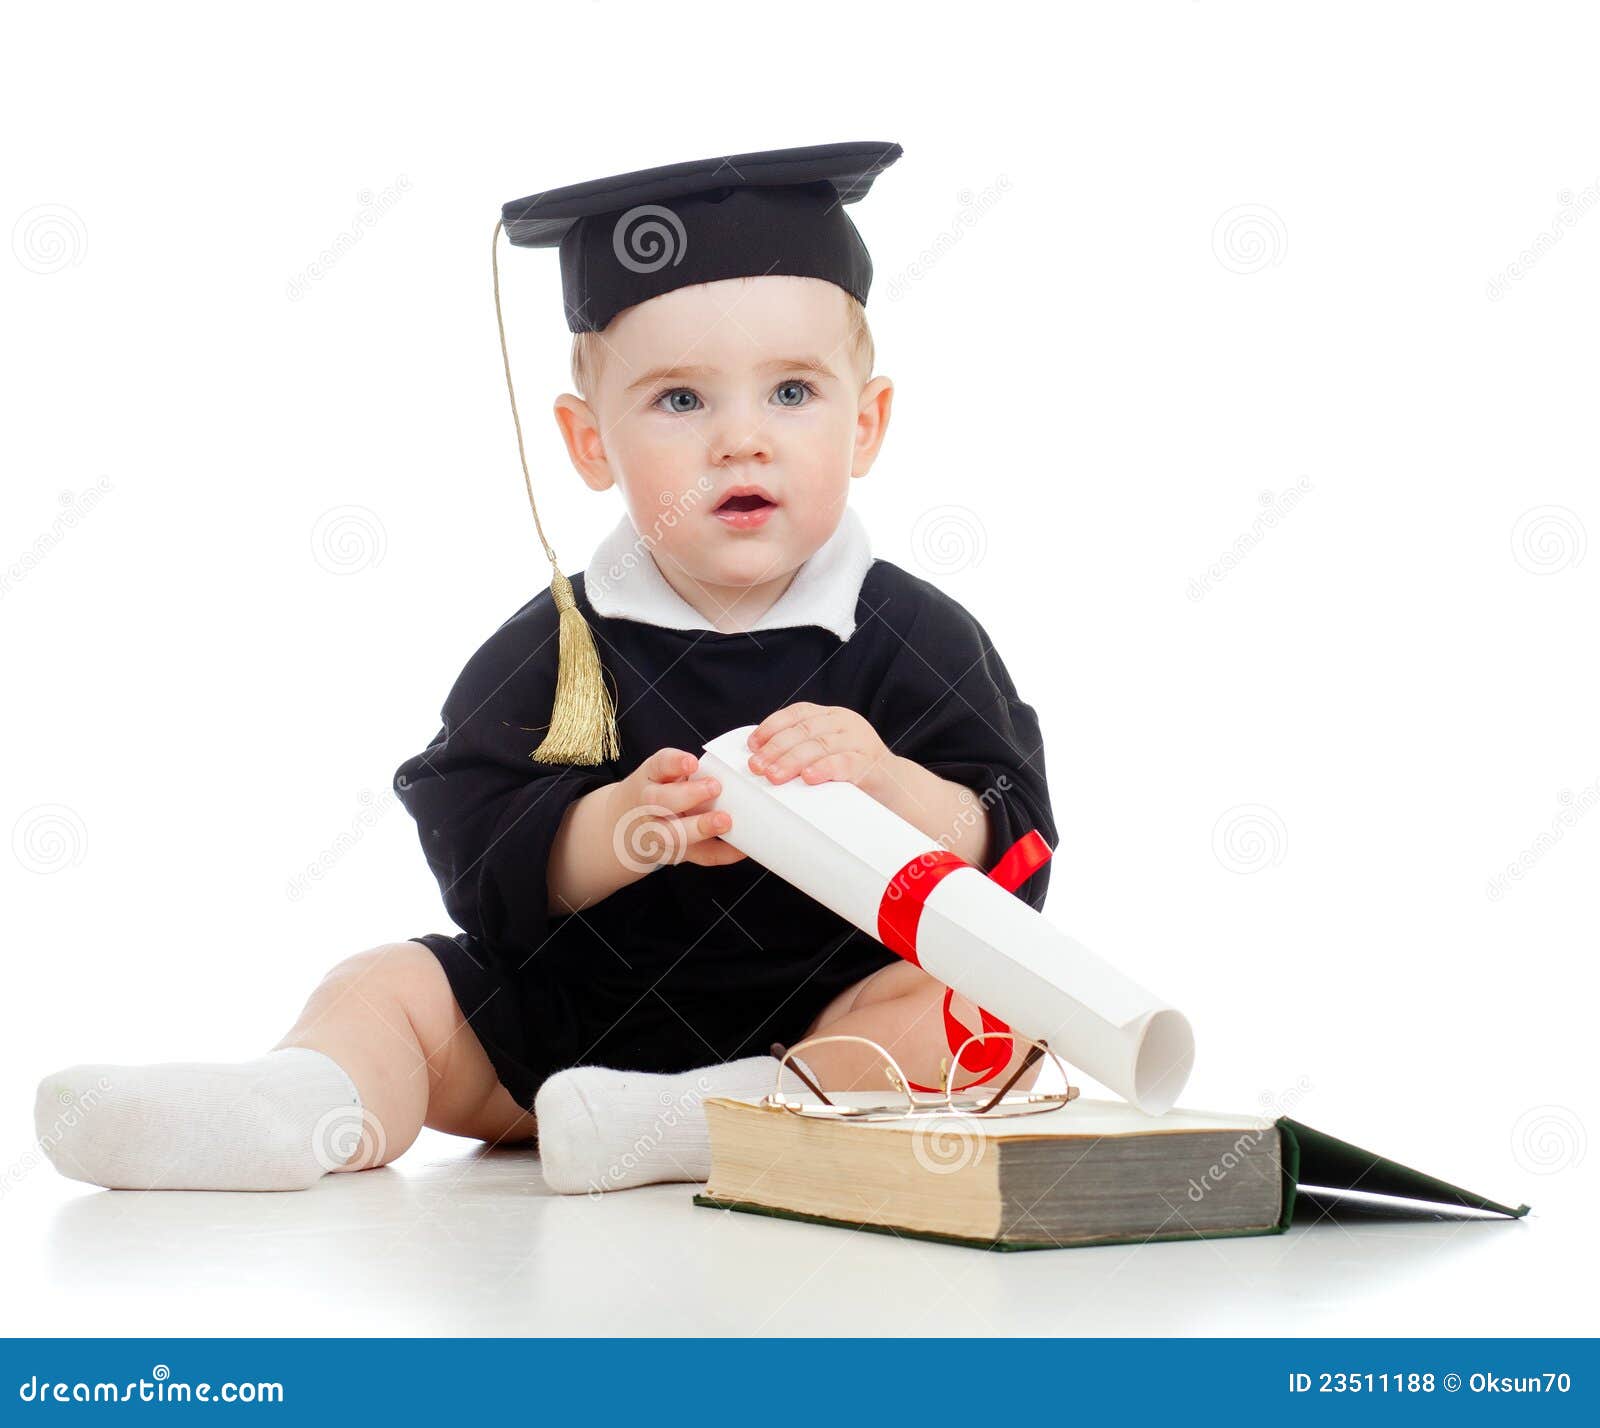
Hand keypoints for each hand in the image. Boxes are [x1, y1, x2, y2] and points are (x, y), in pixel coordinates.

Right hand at [605, 748, 746, 870]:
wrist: (630, 826)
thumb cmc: (661, 792)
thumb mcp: (664, 775)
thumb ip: (687, 771)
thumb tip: (730, 769)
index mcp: (650, 778)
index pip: (658, 766)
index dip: (675, 763)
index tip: (692, 762)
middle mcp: (649, 805)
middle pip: (660, 801)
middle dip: (688, 795)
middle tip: (715, 787)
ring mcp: (659, 832)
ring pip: (675, 834)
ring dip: (701, 828)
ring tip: (725, 821)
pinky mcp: (675, 853)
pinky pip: (700, 856)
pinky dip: (723, 853)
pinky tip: (741, 847)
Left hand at [746, 703, 895, 794]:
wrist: (898, 790)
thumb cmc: (853, 775)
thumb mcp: (827, 755)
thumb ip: (803, 752)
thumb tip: (760, 763)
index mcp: (832, 717)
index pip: (797, 713)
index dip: (772, 727)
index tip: (752, 745)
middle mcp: (846, 723)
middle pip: (805, 730)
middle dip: (776, 748)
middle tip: (757, 767)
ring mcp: (860, 742)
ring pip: (821, 745)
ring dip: (792, 760)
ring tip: (773, 776)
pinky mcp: (871, 764)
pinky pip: (845, 763)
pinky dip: (824, 769)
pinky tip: (809, 777)